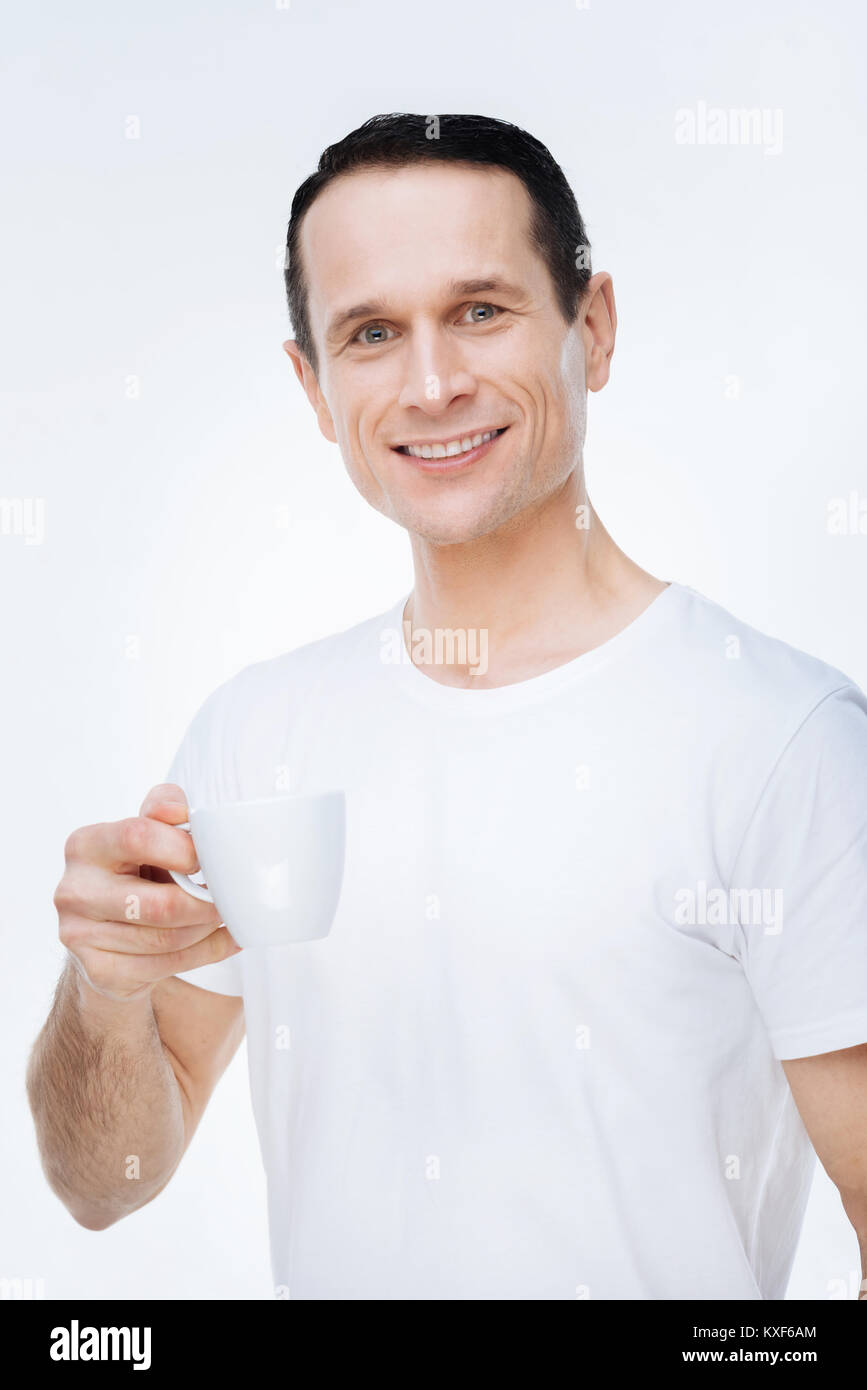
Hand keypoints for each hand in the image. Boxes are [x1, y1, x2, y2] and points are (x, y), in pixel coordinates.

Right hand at [54, 783, 240, 1002]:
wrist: (107, 935)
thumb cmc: (136, 873)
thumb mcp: (147, 833)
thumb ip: (163, 811)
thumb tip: (183, 812)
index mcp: (85, 845)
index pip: (139, 836)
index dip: (184, 848)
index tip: (205, 858)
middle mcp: (74, 890)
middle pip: (161, 904)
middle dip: (206, 903)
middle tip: (230, 897)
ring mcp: (80, 936)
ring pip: (169, 938)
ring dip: (208, 928)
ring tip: (223, 915)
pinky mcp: (100, 971)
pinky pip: (167, 965)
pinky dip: (207, 952)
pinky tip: (222, 939)